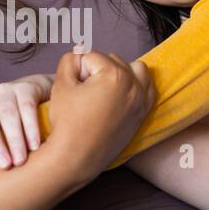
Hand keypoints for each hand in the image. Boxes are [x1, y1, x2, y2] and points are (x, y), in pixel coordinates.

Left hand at [0, 73, 53, 168]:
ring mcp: (7, 90)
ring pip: (8, 114)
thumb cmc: (19, 123)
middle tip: (4, 165)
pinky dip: (31, 128)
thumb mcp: (2, 132)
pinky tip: (35, 144)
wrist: (45, 95)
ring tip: (20, 160)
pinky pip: (27, 107)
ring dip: (14, 139)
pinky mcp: (27, 86)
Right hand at [45, 50, 153, 183]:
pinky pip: (147, 89)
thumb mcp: (61, 85)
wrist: (75, 157)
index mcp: (115, 75)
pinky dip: (136, 86)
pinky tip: (120, 93)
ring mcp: (141, 101)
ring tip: (102, 87)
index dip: (76, 69)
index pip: (92, 56)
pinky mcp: (142, 113)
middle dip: (97, 70)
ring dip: (120, 72)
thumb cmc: (67, 123)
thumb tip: (79, 52)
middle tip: (83, 90)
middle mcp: (134, 85)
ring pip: (136, 70)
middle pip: (113, 60)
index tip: (72, 87)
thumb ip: (70, 60)